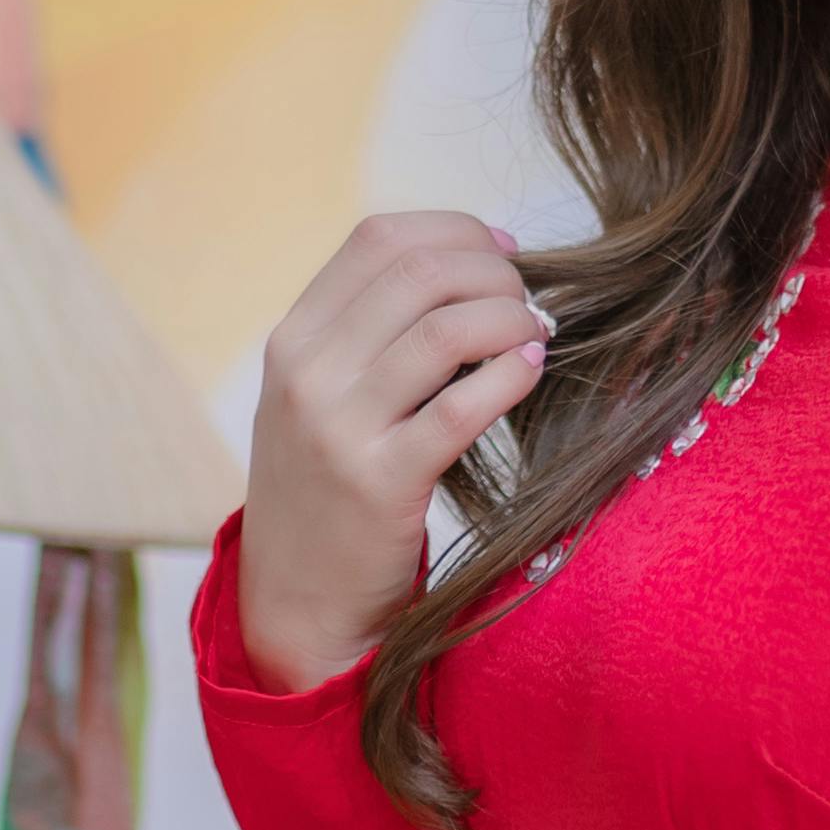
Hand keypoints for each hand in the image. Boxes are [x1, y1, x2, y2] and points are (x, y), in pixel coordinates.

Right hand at [237, 211, 549, 687]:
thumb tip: (474, 264)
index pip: (378, 239)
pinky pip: (460, 409)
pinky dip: (509, 378)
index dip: (455, 230)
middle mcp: (307, 373)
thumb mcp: (319, 397)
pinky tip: (530, 374)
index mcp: (293, 339)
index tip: (503, 250)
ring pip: (444, 331)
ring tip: (537, 335)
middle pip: (418, 273)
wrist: (297, 598)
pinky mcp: (380, 483)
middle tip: (530, 299)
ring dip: (511, 319)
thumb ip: (369, 334)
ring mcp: (338, 428)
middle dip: (494, 273)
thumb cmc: (327, 487)